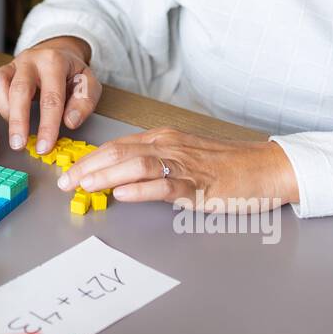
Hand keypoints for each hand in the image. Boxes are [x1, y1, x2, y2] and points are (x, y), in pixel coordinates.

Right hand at [0, 37, 100, 153]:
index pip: (51, 98)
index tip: (45, 146)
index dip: (47, 125)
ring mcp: (11, 64)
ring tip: (16, 129)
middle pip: (19, 90)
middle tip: (19, 145)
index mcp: (54, 61)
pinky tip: (4, 112)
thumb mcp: (88, 84)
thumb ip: (84, 102)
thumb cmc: (71, 73)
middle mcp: (30, 60)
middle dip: (18, 121)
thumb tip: (70, 122)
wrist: (57, 53)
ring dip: (5, 111)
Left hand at [56, 127, 299, 207]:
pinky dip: (142, 190)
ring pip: (137, 165)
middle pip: (119, 153)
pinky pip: (166, 185)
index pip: (117, 146)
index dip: (90, 159)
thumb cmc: (227, 165)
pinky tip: (124, 195)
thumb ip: (154, 163)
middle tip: (65, 182)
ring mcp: (185, 165)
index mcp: (164, 139)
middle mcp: (170, 146)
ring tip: (84, 186)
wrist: (267, 167)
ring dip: (106, 176)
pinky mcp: (201, 185)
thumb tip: (119, 179)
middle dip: (88, 167)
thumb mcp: (184, 157)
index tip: (68, 172)